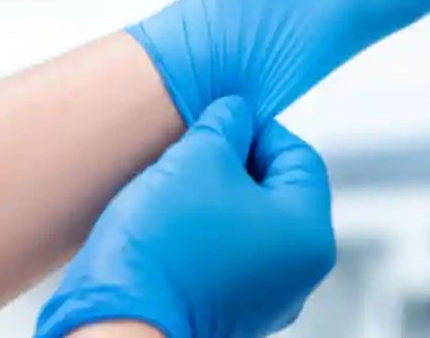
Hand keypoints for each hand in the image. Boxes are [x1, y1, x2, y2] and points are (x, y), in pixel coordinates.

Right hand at [36, 96, 335, 337]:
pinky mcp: (232, 313)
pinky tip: (172, 224)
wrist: (120, 324)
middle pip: (278, 191)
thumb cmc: (165, 243)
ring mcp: (267, 298)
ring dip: (218, 197)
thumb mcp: (199, 158)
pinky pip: (230, 256)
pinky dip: (207, 233)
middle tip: (195, 150)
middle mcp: (300, 272)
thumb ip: (227, 124)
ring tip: (178, 187)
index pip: (298, 157)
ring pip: (251, 223)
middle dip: (237, 163)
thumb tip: (238, 112)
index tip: (221, 119)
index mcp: (309, 233)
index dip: (258, 129)